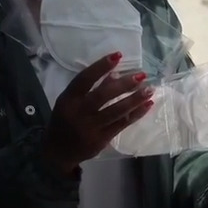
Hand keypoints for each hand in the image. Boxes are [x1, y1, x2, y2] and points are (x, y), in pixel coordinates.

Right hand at [42, 52, 152, 175]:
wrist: (57, 152)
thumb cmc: (65, 120)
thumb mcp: (72, 102)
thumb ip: (91, 89)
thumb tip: (116, 73)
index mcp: (68, 99)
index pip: (84, 79)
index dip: (100, 66)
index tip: (118, 55)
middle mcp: (78, 112)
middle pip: (102, 96)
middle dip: (124, 85)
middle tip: (142, 76)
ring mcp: (90, 128)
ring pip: (115, 111)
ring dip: (134, 100)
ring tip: (150, 90)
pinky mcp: (100, 140)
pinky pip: (121, 124)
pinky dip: (136, 114)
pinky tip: (147, 105)